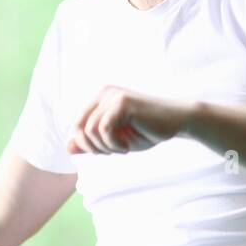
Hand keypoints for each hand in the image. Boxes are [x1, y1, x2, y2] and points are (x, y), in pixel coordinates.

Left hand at [66, 86, 195, 154]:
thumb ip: (91, 142)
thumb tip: (67, 148)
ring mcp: (112, 96)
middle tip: (113, 152)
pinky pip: (104, 130)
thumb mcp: (114, 140)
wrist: (178, 121)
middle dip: (92, 147)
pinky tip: (128, 146)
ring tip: (123, 148)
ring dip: (106, 147)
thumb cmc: (147, 131)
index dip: (86, 145)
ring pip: (90, 131)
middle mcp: (103, 93)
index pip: (76, 125)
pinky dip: (114, 144)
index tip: (106, 150)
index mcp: (99, 99)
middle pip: (78, 128)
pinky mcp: (122, 103)